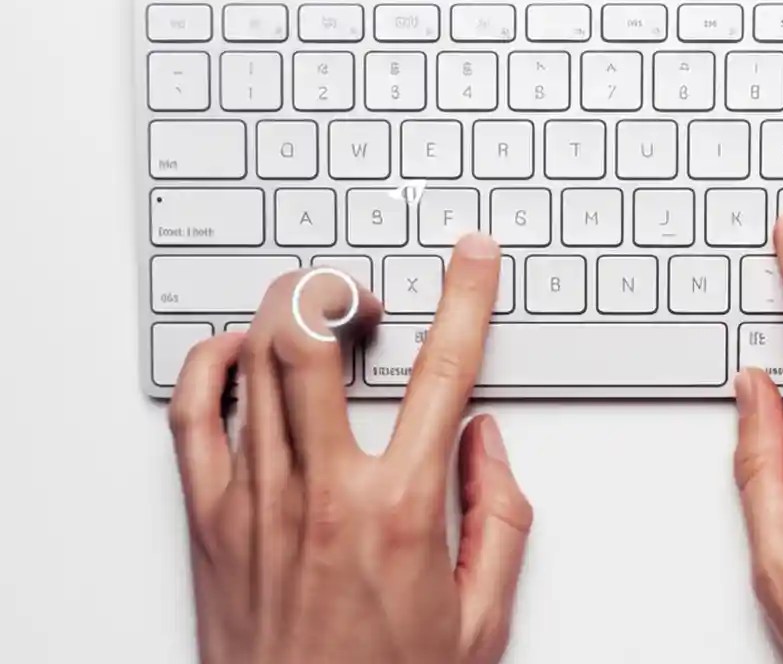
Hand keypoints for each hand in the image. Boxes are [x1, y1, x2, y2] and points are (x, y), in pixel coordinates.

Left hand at [166, 233, 531, 663]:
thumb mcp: (480, 618)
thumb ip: (498, 518)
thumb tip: (484, 441)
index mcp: (402, 510)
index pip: (443, 372)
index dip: (465, 297)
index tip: (472, 256)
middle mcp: (325, 493)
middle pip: (316, 342)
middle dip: (343, 291)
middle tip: (368, 298)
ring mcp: (258, 501)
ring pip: (257, 363)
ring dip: (289, 313)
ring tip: (316, 312)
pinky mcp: (210, 520)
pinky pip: (193, 415)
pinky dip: (211, 364)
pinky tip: (239, 353)